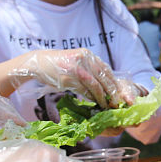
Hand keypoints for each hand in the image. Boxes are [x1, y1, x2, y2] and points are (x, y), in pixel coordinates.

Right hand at [10, 49, 136, 107]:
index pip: (107, 70)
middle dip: (113, 92)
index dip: (115, 84)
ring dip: (103, 98)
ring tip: (107, 106)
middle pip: (105, 77)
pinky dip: (91, 98)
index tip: (123, 95)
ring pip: (96, 85)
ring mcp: (77, 66)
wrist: (38, 62)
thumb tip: (105, 88)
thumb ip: (89, 71)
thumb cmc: (58, 67)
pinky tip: (95, 103)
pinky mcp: (69, 76)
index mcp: (88, 55)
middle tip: (119, 104)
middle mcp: (84, 58)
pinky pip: (84, 89)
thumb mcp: (76, 64)